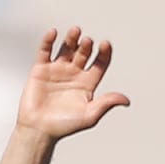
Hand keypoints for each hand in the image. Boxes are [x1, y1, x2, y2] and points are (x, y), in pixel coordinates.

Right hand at [16, 26, 129, 141]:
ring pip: (67, 48)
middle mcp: (74, 74)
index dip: (104, 53)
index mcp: (87, 84)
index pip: (100, 63)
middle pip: (84, 53)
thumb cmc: (63, 126)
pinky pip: (45, 51)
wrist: (38, 130)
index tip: (105, 45)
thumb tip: (126, 100)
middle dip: (87, 45)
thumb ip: (106, 104)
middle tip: (87, 42)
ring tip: (76, 31)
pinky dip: (48, 40)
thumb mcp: (89, 115)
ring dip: (72, 38)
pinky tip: (54, 33)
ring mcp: (57, 70)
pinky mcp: (41, 69)